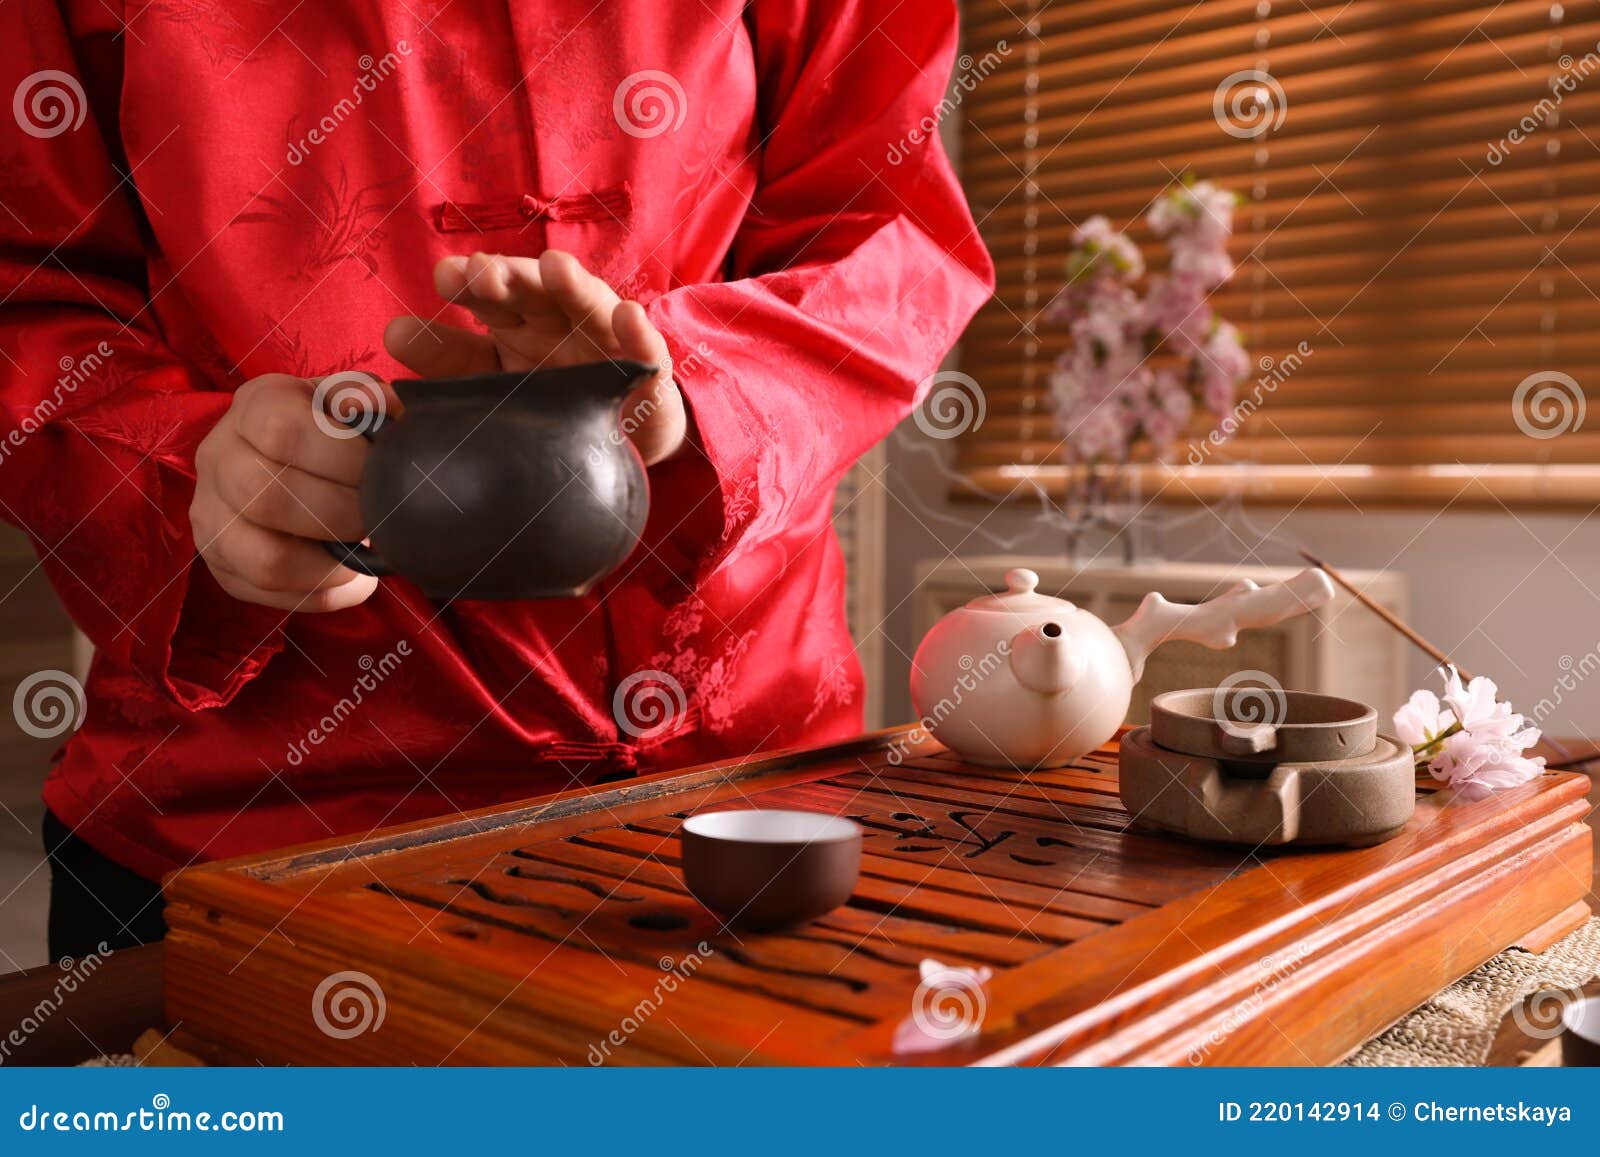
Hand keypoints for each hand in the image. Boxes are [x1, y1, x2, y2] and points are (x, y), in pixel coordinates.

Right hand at [191, 373, 386, 611]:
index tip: (380, 471)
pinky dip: (321, 593)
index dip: (341, 459)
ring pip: (264, 559)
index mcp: (254, 404)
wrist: (301, 463)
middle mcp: (218, 455)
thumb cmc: (337, 431)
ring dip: (331, 566)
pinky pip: (269, 593)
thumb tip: (374, 407)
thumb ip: (373, 398)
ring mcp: (209, 512)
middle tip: (377, 518)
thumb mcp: (356, 403)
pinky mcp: (219, 561)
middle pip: (267, 498)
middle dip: (340, 516)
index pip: (283, 431)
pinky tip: (348, 577)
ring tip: (362, 554)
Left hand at [383, 250, 688, 464]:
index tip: (445, 277)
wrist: (619, 436)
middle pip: (532, 290)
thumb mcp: (495, 387)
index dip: (469, 284)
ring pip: (587, 306)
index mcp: (516, 322)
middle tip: (484, 272)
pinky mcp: (644, 369)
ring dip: (573, 285)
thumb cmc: (549, 404)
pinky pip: (645, 351)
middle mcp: (558, 321)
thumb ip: (449, 368)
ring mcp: (603, 341)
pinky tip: (629, 315)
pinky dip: (640, 334)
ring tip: (555, 267)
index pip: (488, 296)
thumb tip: (391, 340)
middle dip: (510, 277)